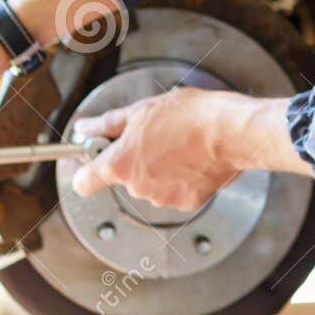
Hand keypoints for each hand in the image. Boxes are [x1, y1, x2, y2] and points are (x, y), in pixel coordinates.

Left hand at [71, 87, 283, 210]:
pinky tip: (192, 159)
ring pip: (150, 185)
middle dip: (134, 160)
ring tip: (178, 145)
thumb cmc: (189, 117)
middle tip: (154, 137)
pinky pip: (175, 191)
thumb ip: (107, 124)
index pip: (83, 182)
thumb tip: (85, 128)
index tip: (93, 159)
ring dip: (159, 169)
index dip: (85, 170)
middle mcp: (137, 187)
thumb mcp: (141, 110)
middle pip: (124, 178)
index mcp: (120, 163)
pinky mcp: (186, 204)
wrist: (230, 131)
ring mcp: (161, 198)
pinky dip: (180, 179)